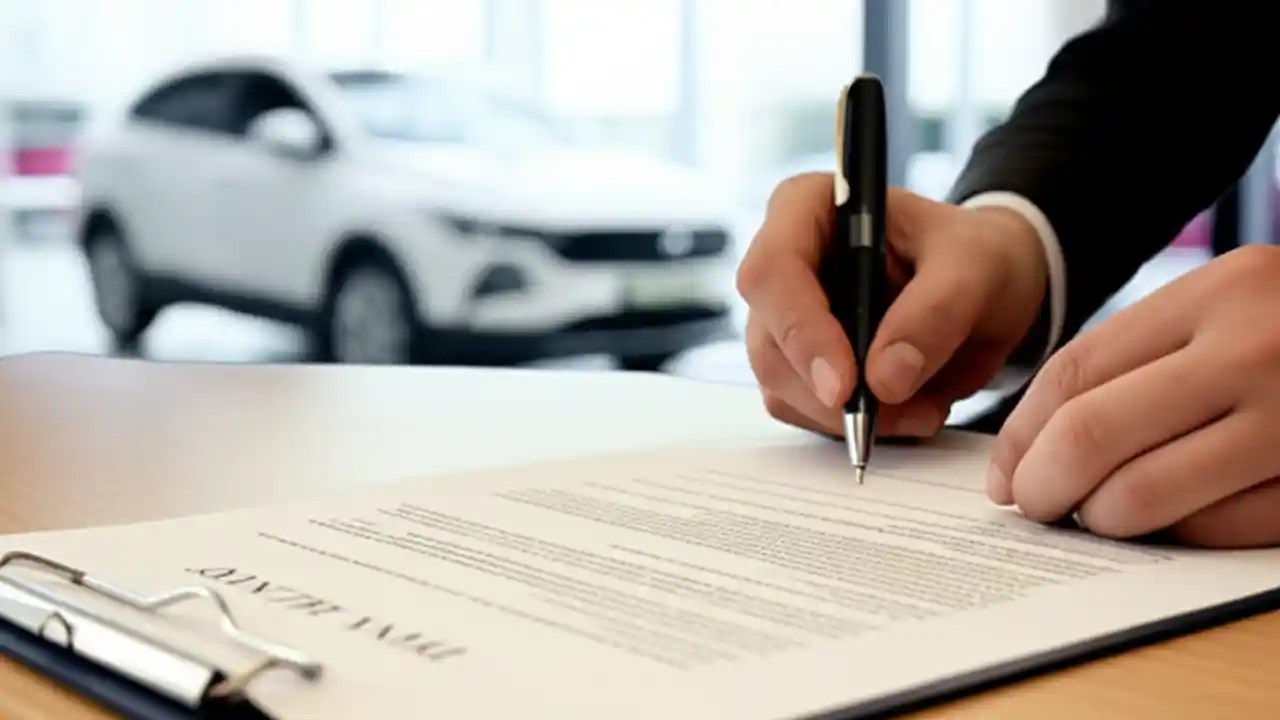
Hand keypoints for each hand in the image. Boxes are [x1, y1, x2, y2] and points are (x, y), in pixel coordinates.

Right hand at [736, 173, 1047, 437]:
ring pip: (781, 384)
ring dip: (848, 416)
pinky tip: (907, 410)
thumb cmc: (976, 255)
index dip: (800, 332)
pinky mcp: (798, 363)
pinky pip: (804, 410)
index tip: (845, 386)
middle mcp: (783, 262)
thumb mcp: (977, 267)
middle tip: (904, 413)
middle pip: (770, 340)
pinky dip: (853, 425)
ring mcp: (785, 318)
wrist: (987, 286)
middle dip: (830, 392)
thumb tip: (884, 379)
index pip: (772, 271)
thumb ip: (936, 312)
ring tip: (924, 408)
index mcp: (807, 208)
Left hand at [988, 245, 1279, 547]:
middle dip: (1043, 484)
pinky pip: (1221, 531)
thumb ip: (1143, 357)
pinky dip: (1180, 535)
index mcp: (1225, 289)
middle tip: (1033, 505)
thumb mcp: (1231, 306)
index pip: (1077, 370)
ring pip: (1147, 494)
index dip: (1021, 431)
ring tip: (1100, 514)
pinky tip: (1174, 522)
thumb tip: (1030, 446)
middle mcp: (1262, 348)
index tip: (1004, 472)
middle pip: (1094, 434)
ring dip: (1103, 517)